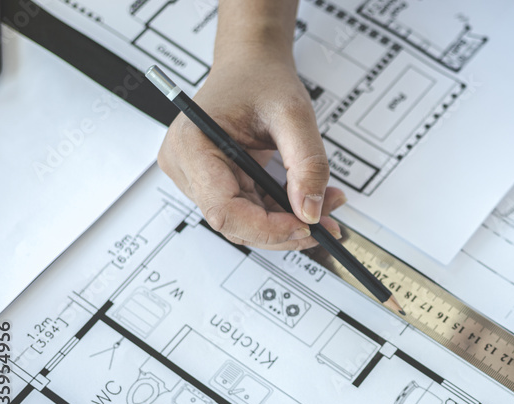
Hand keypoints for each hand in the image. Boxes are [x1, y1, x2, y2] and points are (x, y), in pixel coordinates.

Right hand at [158, 50, 344, 249]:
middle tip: (327, 222)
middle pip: (235, 222)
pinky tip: (308, 201)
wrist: (252, 65)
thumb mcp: (293, 115)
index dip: (266, 227)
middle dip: (284, 229)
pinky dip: (282, 213)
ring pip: (245, 222)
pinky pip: (250, 210)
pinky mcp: (217, 182)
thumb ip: (307, 164)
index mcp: (192, 144)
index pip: (224, 208)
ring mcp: (199, 177)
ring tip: (326, 205)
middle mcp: (187, 166)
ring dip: (288, 223)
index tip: (305, 226)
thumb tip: (311, 211)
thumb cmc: (260, 79)